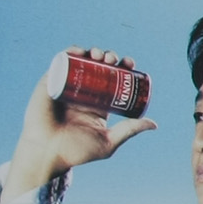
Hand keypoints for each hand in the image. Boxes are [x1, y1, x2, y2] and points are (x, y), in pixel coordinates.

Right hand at [9, 49, 155, 197]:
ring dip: (93, 52)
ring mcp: (66, 87)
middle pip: (100, 68)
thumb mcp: (108, 142)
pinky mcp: (49, 84)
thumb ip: (129, 131)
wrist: (48, 153)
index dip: (123, 68)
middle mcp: (83, 93)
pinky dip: (70, 53)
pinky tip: (80, 50)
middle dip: (110, 57)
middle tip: (114, 59)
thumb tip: (154, 123)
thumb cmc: (76, 152)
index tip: (130, 65)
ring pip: (82, 62)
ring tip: (100, 55)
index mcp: (98, 103)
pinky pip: (59, 63)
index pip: (113, 79)